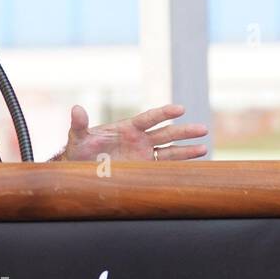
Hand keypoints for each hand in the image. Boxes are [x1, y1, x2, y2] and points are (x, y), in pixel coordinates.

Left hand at [58, 104, 208, 162]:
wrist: (81, 169)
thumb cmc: (79, 151)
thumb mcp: (78, 137)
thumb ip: (80, 124)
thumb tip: (76, 109)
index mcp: (128, 128)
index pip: (150, 118)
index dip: (165, 113)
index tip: (180, 109)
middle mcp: (139, 139)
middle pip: (166, 133)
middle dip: (184, 132)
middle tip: (202, 130)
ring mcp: (143, 154)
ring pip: (169, 150)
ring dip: (186, 150)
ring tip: (204, 148)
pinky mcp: (143, 168)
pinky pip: (162, 167)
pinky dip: (176, 166)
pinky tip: (192, 165)